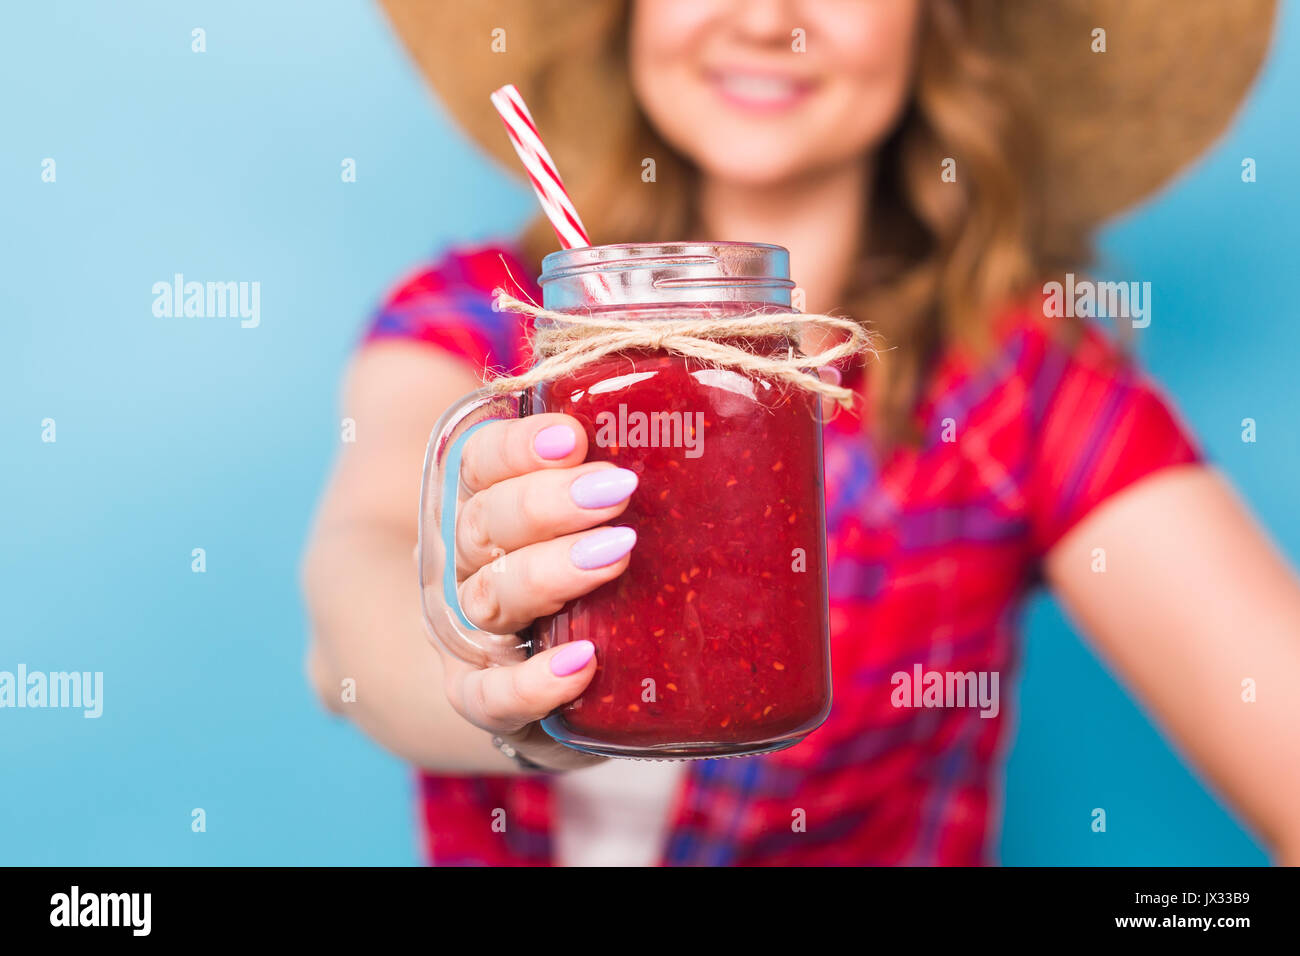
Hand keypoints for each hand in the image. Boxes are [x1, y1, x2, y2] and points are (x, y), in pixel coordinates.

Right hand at [429, 413, 638, 770]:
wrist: (552, 693)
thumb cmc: (600, 585)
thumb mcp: (610, 525)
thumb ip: (645, 477)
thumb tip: (742, 419)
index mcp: (491, 508)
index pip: (481, 462)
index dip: (519, 446)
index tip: (574, 436)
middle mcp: (474, 567)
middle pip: (485, 523)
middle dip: (547, 502)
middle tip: (617, 490)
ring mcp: (474, 637)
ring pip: (490, 598)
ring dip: (550, 572)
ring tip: (615, 556)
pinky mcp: (486, 701)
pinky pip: (491, 697)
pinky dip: (531, 682)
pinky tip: (582, 663)